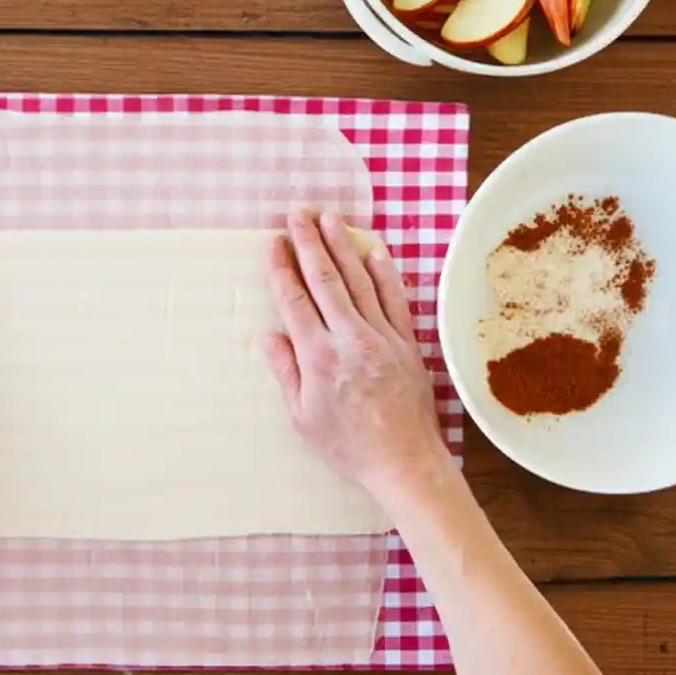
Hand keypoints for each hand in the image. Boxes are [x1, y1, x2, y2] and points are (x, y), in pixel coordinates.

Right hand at [263, 210, 447, 494]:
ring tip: (329, 218)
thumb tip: (269, 335)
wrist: (403, 460)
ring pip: (358, 281)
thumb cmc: (348, 444)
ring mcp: (382, 337)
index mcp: (319, 357)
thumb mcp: (302, 416)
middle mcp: (350, 339)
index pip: (295, 301)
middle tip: (297, 214)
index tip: (273, 242)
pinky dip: (384, 272)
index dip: (282, 268)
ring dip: (342, 246)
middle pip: (325, 280)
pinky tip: (375, 250)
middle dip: (308, 243)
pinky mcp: (406, 343)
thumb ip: (286, 371)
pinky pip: (395, 299)